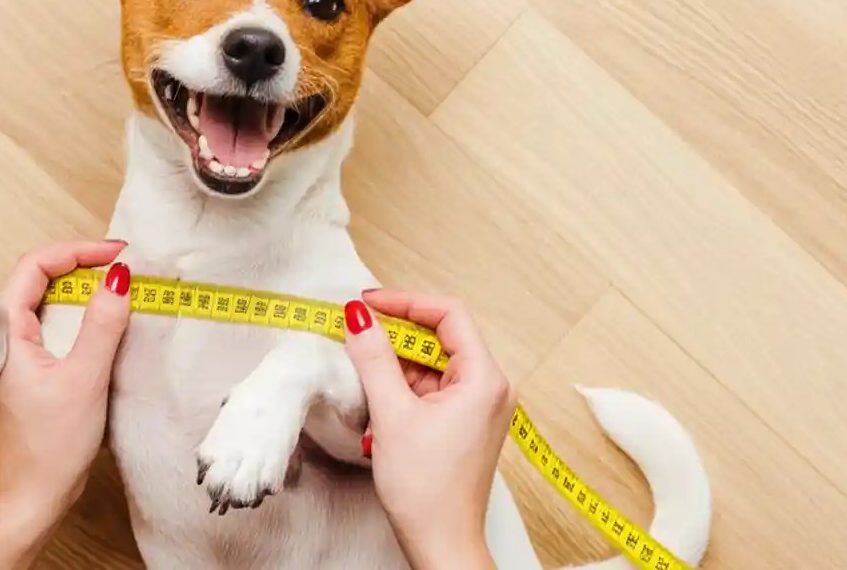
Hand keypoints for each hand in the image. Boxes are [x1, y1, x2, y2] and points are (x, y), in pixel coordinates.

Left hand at [0, 240, 131, 569]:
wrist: (32, 500)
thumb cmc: (49, 449)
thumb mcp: (85, 379)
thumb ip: (103, 325)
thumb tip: (119, 278)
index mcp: (3, 334)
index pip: (35, 266)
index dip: (77, 252)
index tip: (116, 254)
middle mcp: (1, 339)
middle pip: (39, 280)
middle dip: (82, 266)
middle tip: (123, 267)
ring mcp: (11, 356)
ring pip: (46, 304)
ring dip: (82, 292)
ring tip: (118, 288)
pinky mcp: (26, 373)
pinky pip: (52, 328)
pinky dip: (79, 318)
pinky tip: (104, 323)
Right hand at [342, 291, 514, 569]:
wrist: (441, 544)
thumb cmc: (426, 489)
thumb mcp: (392, 413)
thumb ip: (373, 358)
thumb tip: (358, 316)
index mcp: (485, 378)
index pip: (448, 315)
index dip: (406, 302)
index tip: (368, 303)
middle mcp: (490, 387)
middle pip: (440, 337)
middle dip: (396, 335)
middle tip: (356, 332)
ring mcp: (478, 406)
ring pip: (432, 364)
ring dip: (395, 364)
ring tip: (361, 376)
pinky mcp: (464, 423)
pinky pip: (432, 388)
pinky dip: (403, 388)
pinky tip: (377, 402)